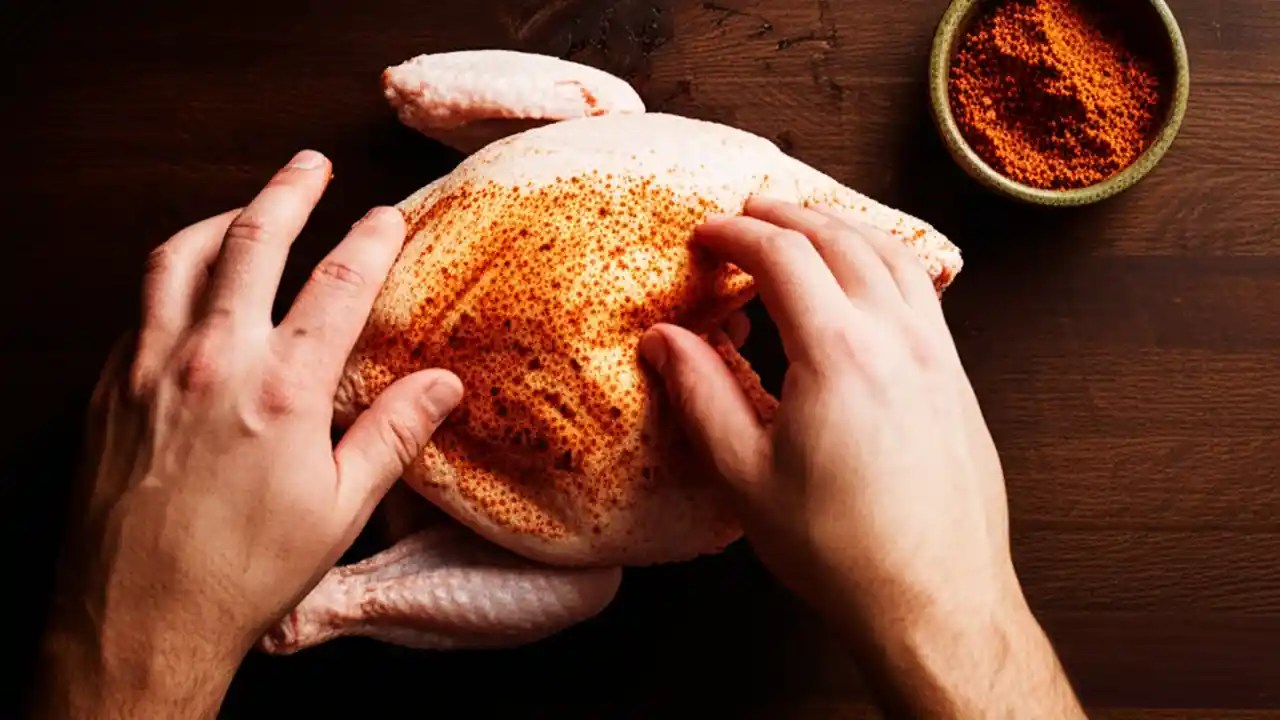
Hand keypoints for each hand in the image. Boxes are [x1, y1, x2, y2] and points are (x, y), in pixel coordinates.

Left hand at [33, 151, 461, 718]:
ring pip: (180, 256)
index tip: (388, 215)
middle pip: (254, 240)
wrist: (137, 619)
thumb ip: (392, 434)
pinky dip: (173, 275)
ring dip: (221, 219)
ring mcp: (150, 366)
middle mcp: (213, 360)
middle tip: (310, 163)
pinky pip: (140, 303)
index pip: (338, 284)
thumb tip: (445, 383)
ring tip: (246, 209)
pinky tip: (191, 287)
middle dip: (289, 190)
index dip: (370, 238)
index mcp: (284, 390)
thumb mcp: (341, 510)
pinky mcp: (107, 387)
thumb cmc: (246, 571)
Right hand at [640, 198, 1082, 717]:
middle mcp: (896, 337)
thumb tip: (663, 339)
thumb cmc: (838, 549)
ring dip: (842, 227)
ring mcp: (937, 353)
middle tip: (747, 213)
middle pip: (840, 239)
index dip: (737, 233)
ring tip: (805, 226)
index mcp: (837, 353)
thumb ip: (700, 395)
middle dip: (788, 215)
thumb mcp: (745, 476)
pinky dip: (886, 259)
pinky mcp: (957, 377)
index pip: (783, 256)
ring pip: (891, 254)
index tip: (705, 232)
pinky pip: (923, 289)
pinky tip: (869, 276)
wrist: (936, 599)